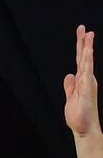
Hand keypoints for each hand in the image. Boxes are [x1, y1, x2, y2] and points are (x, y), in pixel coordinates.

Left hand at [64, 24, 99, 138]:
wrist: (83, 128)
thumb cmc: (78, 115)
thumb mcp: (71, 97)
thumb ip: (70, 86)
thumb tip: (69, 75)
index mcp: (82, 80)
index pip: (80, 60)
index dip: (81, 47)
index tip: (82, 32)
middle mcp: (86, 79)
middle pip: (84, 58)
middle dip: (84, 43)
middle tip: (83, 28)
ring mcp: (87, 85)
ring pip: (87, 64)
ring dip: (87, 50)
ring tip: (88, 37)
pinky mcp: (86, 92)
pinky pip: (87, 75)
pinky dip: (87, 65)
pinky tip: (87, 55)